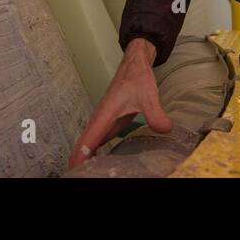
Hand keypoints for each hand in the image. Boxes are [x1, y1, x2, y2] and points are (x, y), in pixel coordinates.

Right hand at [68, 38, 171, 169]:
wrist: (134, 63)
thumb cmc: (137, 77)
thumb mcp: (148, 94)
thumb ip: (155, 113)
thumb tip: (165, 129)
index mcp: (105, 114)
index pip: (88, 140)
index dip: (80, 156)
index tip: (74, 170)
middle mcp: (100, 119)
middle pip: (84, 144)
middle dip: (78, 161)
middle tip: (79, 177)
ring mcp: (103, 120)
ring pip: (89, 142)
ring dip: (85, 157)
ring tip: (85, 173)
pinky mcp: (109, 121)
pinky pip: (97, 140)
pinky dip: (94, 152)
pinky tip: (99, 162)